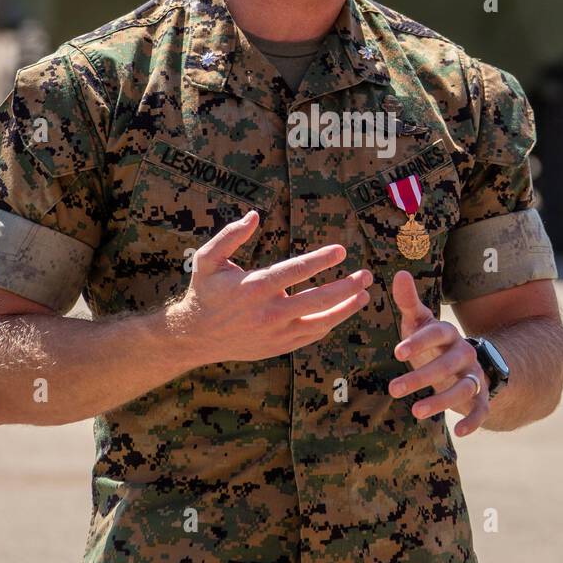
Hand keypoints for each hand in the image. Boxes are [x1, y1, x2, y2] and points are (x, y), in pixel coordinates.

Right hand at [168, 209, 372, 364]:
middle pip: (317, 300)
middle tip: (367, 275)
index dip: (320, 260)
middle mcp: (269, 312)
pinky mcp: (279, 346)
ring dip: (346, 308)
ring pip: (320, 322)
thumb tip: (254, 216)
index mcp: (255, 287)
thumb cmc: (205, 291)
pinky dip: (330, 323)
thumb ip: (229, 235)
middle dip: (346, 287)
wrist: (196, 336)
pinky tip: (342, 310)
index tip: (341, 250)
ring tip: (364, 294)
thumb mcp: (207, 258)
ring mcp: (276, 333)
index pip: (295, 271)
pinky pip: (312, 336)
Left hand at [387, 269, 489, 436]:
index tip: (396, 353)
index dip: (419, 341)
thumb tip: (399, 272)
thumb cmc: (432, 343)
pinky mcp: (481, 397)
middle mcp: (464, 353)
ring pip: (463, 388)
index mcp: (448, 333)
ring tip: (415, 412)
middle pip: (448, 363)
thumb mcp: (420, 323)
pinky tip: (458, 432)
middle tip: (393, 389)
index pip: (437, 333)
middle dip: (421, 376)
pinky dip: (473, 421)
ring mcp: (474, 376)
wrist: (464, 364)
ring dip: (441, 400)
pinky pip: (482, 409)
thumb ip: (409, 302)